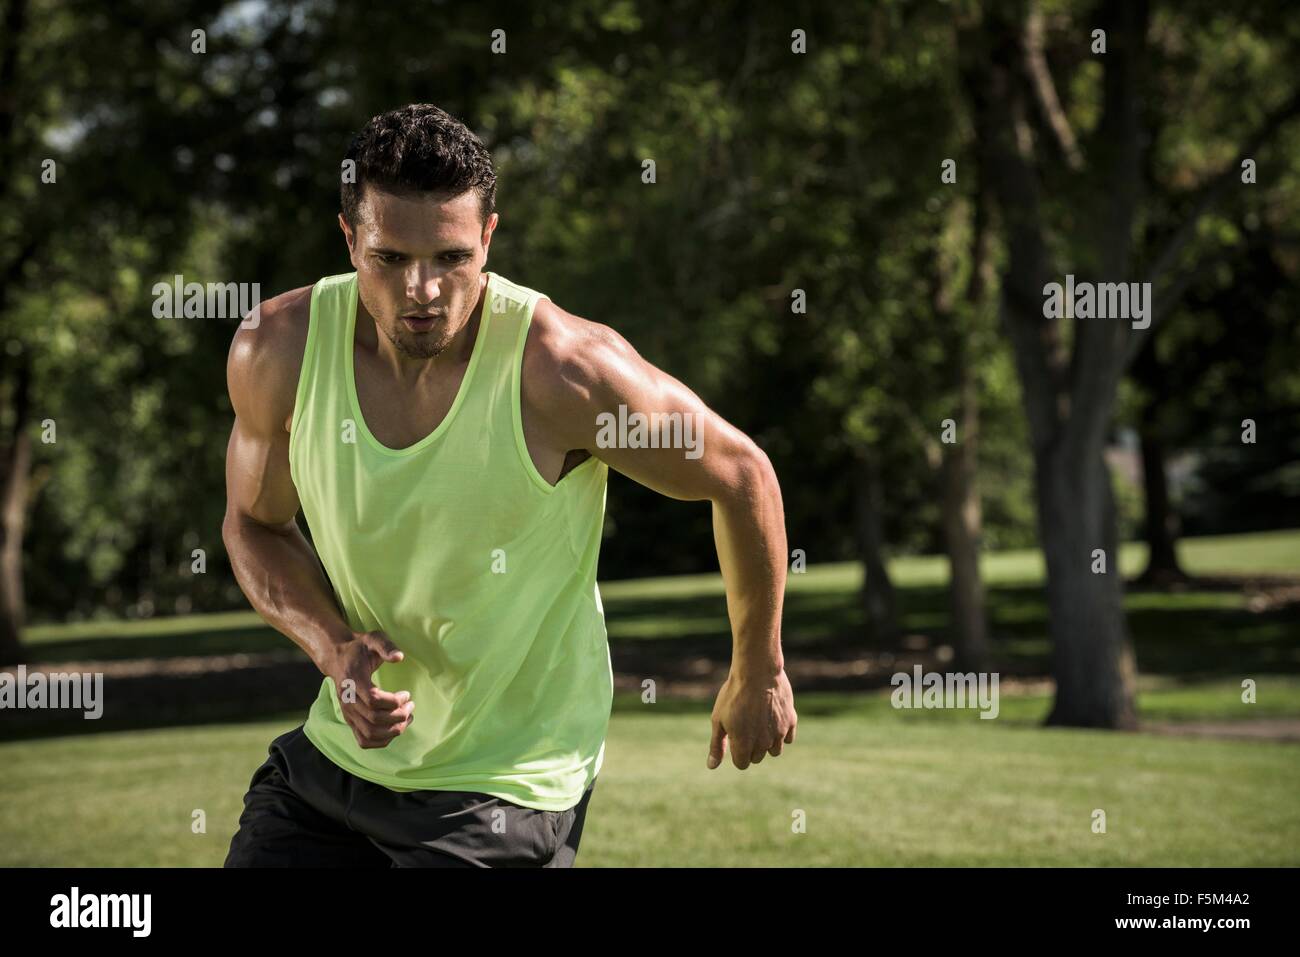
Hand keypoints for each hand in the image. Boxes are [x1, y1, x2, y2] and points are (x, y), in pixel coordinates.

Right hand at [326, 630, 414, 749]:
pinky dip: (382, 741)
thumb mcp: (373, 638)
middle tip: (411, 706)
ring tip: (407, 718)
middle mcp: (347, 701)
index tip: (406, 694)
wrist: (339, 659)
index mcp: (353, 681)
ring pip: (370, 734)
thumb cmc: (360, 648)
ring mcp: (348, 713)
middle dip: (398, 716)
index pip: (373, 700)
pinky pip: (364, 741)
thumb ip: (386, 645)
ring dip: (393, 730)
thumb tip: (399, 657)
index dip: (394, 701)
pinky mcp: (350, 721)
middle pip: (374, 719)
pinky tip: (395, 728)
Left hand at [707, 666, 796, 769]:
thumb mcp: (718, 720)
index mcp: (743, 745)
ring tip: (759, 722)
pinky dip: (781, 733)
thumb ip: (717, 745)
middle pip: (757, 757)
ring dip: (767, 742)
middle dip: (751, 746)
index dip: (737, 752)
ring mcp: (779, 733)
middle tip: (746, 723)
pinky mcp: (791, 721)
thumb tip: (712, 766)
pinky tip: (773, 718)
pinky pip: (788, 738)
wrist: (756, 671)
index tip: (735, 735)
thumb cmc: (733, 694)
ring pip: (775, 751)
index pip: (742, 764)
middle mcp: (763, 743)